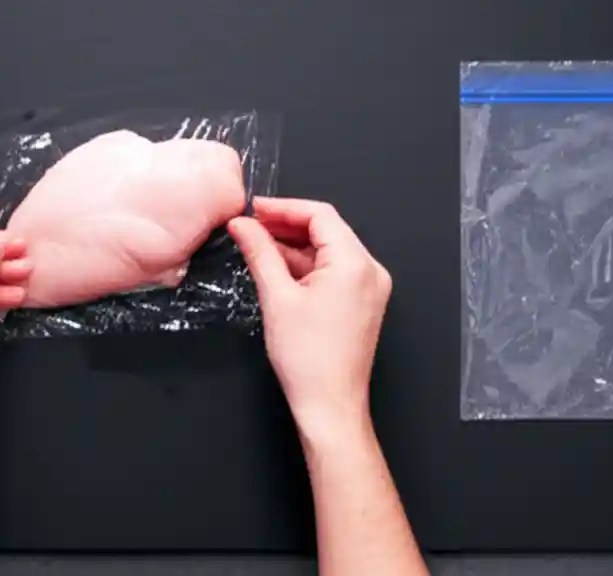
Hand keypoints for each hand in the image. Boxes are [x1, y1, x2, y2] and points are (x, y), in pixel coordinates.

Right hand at [228, 198, 391, 438]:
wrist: (330, 405)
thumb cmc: (308, 360)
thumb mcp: (276, 297)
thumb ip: (260, 253)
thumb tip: (243, 225)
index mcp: (355, 264)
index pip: (320, 215)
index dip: (283, 207)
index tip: (254, 209)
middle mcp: (370, 271)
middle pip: (327, 230)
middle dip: (287, 224)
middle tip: (251, 225)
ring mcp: (370, 288)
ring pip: (329, 251)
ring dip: (295, 246)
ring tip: (258, 244)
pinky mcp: (363, 303)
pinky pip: (335, 271)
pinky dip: (307, 266)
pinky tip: (278, 267)